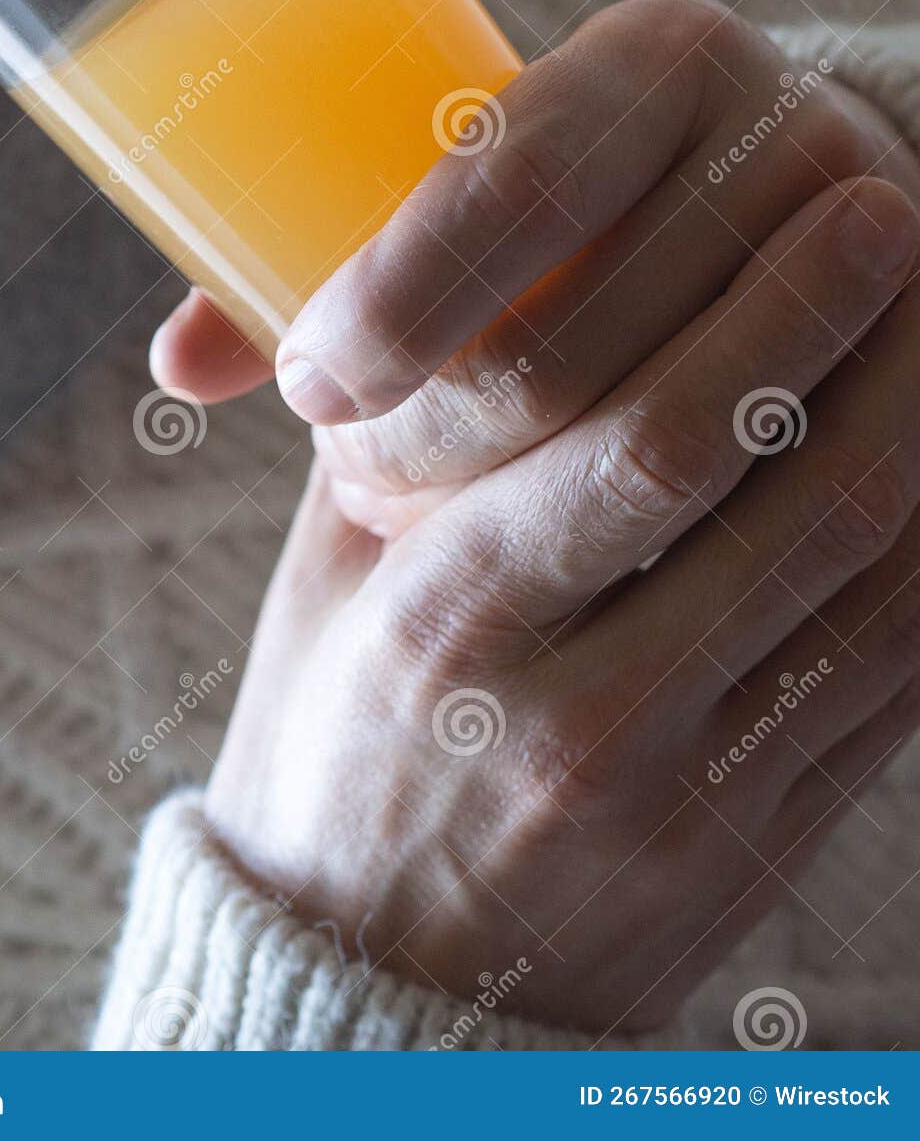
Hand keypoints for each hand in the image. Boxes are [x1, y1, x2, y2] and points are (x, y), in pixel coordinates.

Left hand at [156, 0, 919, 537]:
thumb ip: (333, 252)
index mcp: (661, 61)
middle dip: (429, 441)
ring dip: (506, 513)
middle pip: (572, 341)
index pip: (519, 182)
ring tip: (424, 521)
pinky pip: (759, 514)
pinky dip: (636, 557)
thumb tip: (177, 365)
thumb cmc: (585, 213)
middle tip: (359, 480)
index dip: (397, 301)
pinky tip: (556, 571)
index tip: (315, 386)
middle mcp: (783, 136)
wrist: (791, 227)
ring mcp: (873, 263)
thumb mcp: (480, 189)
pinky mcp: (909, 382)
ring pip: (657, 448)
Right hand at [206, 170, 919, 1028]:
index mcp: (447, 626)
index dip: (753, 314)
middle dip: (846, 333)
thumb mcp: (326, 594)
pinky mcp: (758, 840)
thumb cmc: (333, 752)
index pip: (630, 446)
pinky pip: (889, 680)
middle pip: (772, 494)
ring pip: (864, 580)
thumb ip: (400, 455)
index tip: (806, 202)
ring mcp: (686, 792)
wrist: (368, 988)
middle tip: (886, 211)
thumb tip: (466, 290)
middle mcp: (579, 712)